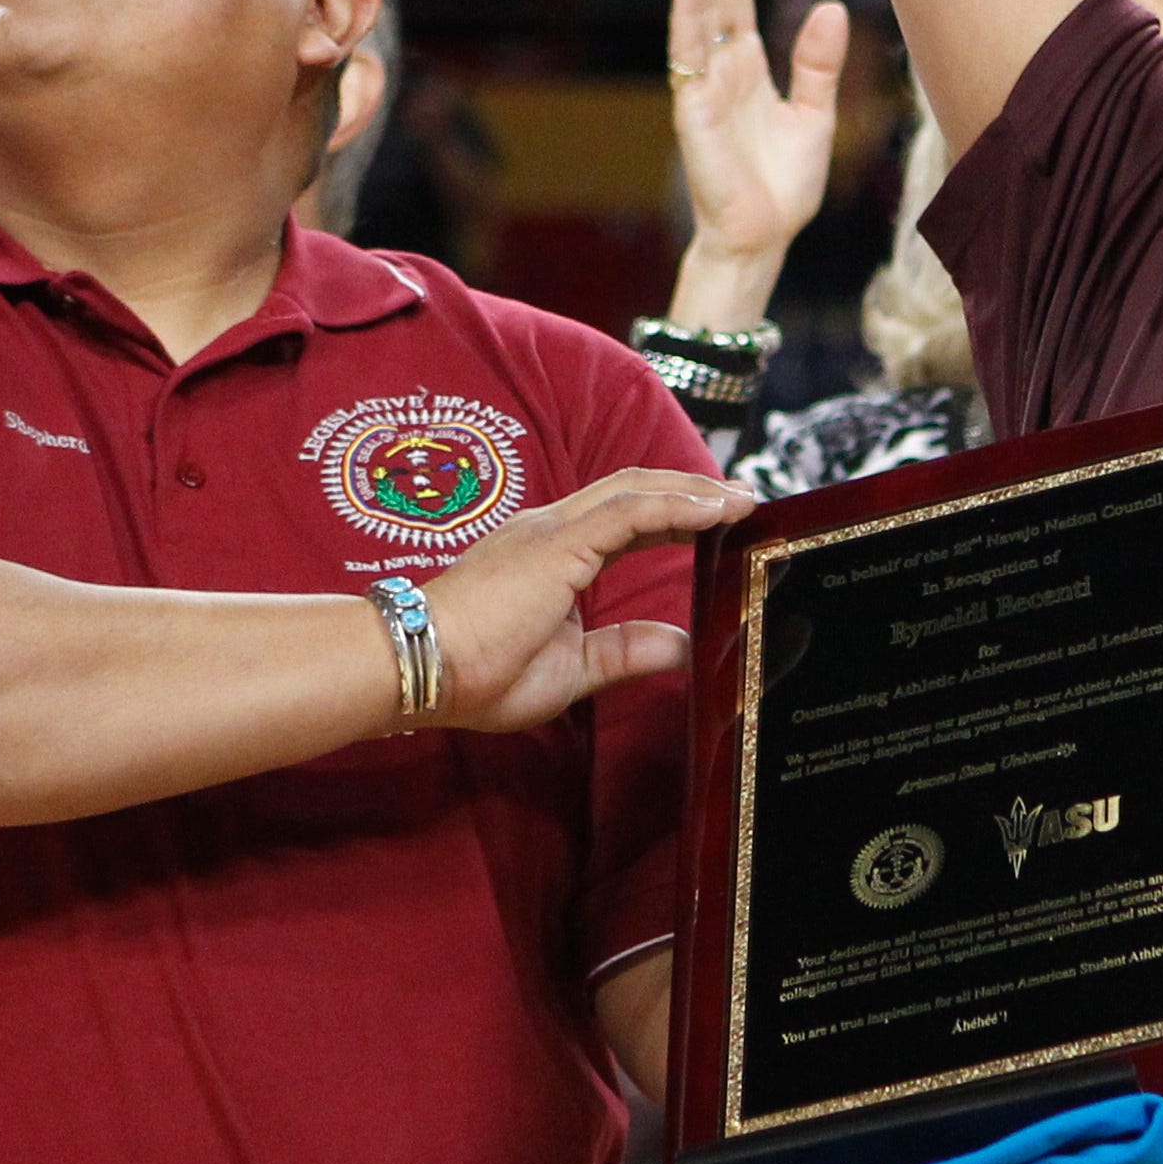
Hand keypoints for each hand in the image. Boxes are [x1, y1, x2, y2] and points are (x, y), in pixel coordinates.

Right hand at [409, 467, 755, 734]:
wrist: (417, 667)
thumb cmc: (474, 674)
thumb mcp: (573, 668)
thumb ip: (625, 651)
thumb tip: (681, 647)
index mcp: (551, 554)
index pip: (625, 518)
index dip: (673, 512)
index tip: (718, 520)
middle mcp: (553, 529)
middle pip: (635, 490)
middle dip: (692, 489)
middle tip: (745, 498)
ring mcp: (554, 530)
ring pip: (637, 490)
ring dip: (695, 491)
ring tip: (743, 500)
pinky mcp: (559, 542)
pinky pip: (631, 510)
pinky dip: (678, 504)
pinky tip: (716, 512)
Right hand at [667, 0, 850, 324]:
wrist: (764, 237)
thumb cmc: (783, 184)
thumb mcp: (816, 114)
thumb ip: (819, 63)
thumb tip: (831, 7)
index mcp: (747, 65)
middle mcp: (720, 67)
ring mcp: (703, 85)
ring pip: (699, 11)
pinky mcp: (694, 108)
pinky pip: (688, 52)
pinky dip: (688, 14)